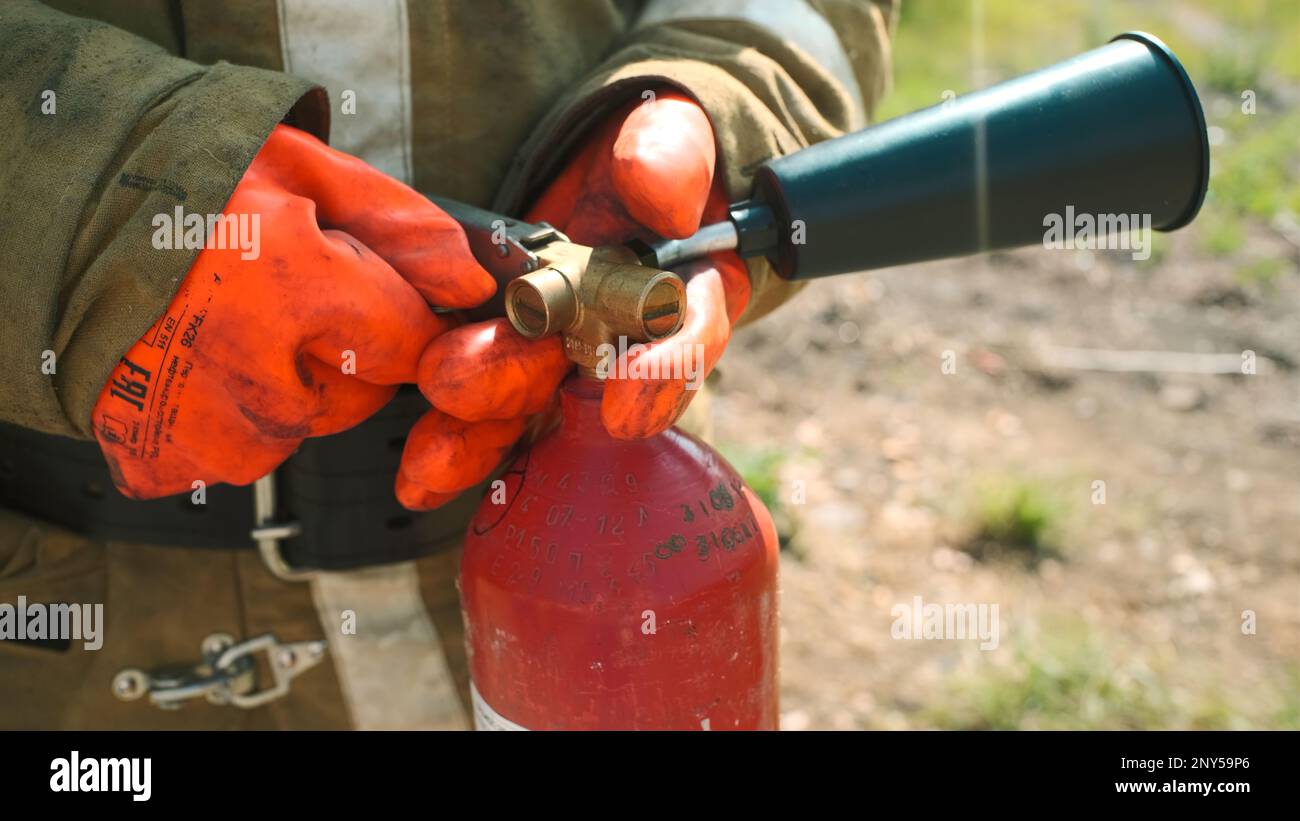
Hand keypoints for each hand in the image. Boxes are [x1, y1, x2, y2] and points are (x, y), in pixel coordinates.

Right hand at [92, 124, 494, 498]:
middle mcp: (255, 374)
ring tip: (226, 323)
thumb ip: (404, 228)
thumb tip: (472, 286)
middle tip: (276, 296)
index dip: (399, 317)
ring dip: (282, 388)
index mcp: (296, 288)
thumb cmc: (181, 182)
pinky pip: (232, 456)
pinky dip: (223, 419)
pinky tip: (191, 363)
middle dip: (339, 351)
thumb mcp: (305, 170)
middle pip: (360, 397)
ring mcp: (205, 429)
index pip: (412, 346)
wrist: (54, 216)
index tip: (372, 296)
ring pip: (298, 430)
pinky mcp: (162, 461)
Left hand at [394, 89, 749, 510]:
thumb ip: (670, 160)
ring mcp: (571, 363)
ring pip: (529, 406)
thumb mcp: (668, 136)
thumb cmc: (648, 153)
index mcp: (687, 295)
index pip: (689, 338)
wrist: (602, 173)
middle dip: (516, 386)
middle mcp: (632, 347)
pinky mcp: (518, 367)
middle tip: (455, 384)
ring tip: (424, 458)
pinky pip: (488, 409)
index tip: (623, 407)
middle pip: (586, 386)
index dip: (663, 374)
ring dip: (474, 434)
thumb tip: (668, 206)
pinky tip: (415, 474)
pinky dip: (450, 437)